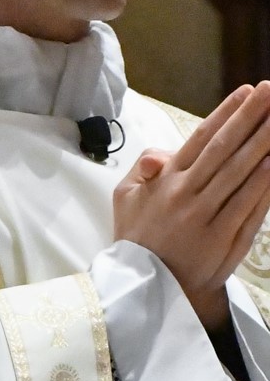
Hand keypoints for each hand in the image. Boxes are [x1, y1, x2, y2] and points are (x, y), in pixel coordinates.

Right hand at [113, 81, 269, 332]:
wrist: (147, 288)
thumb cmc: (138, 236)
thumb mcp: (125, 198)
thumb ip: (144, 167)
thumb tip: (163, 154)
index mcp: (166, 181)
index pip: (201, 138)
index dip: (226, 114)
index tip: (248, 92)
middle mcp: (189, 195)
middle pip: (226, 149)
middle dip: (252, 118)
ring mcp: (210, 217)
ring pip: (243, 173)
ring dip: (265, 144)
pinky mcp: (228, 239)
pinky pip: (252, 205)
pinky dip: (266, 183)